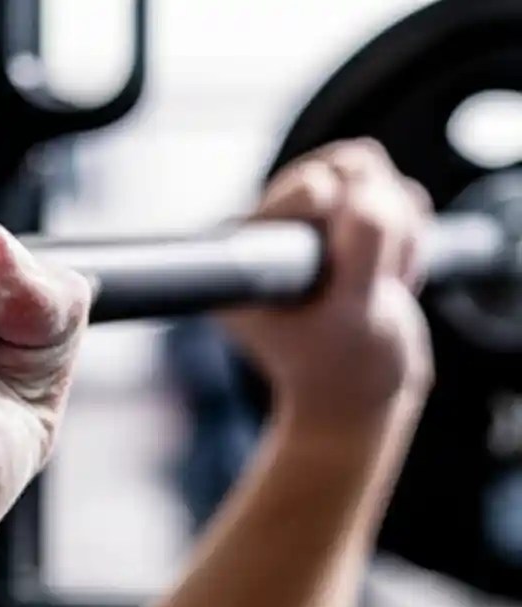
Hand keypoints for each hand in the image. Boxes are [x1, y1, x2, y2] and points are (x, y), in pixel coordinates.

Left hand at [223, 139, 433, 427]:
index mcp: (247, 256)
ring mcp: (306, 220)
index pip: (304, 191)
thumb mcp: (356, 316)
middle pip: (342, 169)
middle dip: (376, 223)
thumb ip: (362, 250)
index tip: (343, 265)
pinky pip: (393, 188)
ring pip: (371, 171)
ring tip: (379, 281)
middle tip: (372, 280)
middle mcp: (268, 230)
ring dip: (395, 227)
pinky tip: (386, 273)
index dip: (342, 214)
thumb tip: (372, 189)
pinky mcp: (341, 218)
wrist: (362, 389)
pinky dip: (407, 228)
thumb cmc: (345, 366)